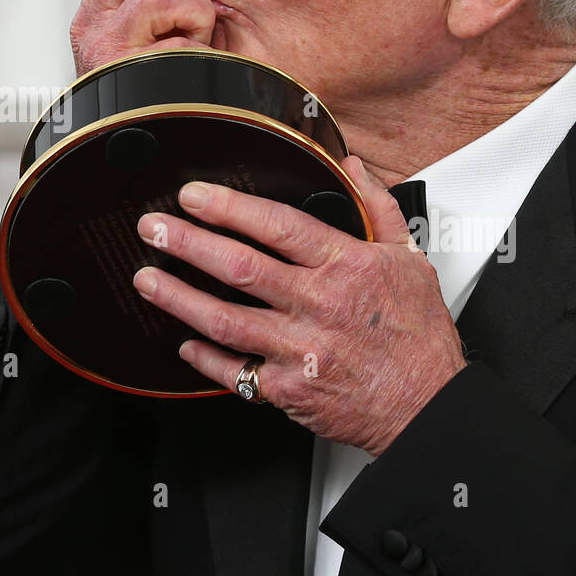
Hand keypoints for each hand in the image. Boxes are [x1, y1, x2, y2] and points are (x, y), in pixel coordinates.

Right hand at [70, 0, 216, 75]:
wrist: (152, 142)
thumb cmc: (163, 81)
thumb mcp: (147, 22)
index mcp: (97, 2)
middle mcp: (93, 21)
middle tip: (183, 0)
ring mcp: (110, 48)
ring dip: (191, 7)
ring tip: (188, 36)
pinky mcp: (135, 76)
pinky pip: (180, 39)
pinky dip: (198, 45)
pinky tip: (190, 65)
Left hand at [131, 157, 466, 456]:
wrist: (426, 406)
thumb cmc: (419, 338)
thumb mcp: (410, 261)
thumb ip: (378, 209)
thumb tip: (354, 169)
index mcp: (347, 268)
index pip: (279, 226)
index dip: (230, 207)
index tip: (196, 196)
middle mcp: (319, 306)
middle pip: (240, 267)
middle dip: (187, 243)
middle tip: (154, 229)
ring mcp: (300, 350)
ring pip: (225, 320)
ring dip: (179, 297)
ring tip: (148, 280)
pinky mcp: (289, 390)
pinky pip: (234, 372)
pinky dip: (204, 357)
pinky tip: (184, 343)